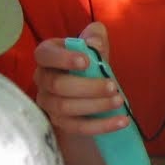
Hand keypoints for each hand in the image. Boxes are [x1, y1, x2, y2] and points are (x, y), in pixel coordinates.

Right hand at [31, 23, 134, 138]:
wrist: (89, 89)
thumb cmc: (88, 63)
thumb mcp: (94, 46)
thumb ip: (95, 37)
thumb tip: (95, 44)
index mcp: (47, 56)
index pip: (44, 55)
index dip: (63, 58)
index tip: (86, 61)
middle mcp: (42, 80)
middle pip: (57, 85)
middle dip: (87, 87)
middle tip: (113, 86)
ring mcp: (48, 103)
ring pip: (66, 108)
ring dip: (96, 105)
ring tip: (119, 101)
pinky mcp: (60, 123)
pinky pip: (78, 127)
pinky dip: (102, 126)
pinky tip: (122, 121)